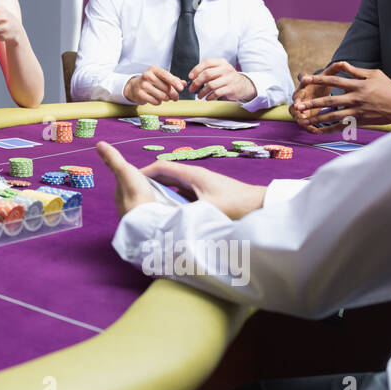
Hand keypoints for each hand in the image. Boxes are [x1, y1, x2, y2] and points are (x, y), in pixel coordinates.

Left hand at [96, 142, 156, 218]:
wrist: (146, 219)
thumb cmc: (135, 193)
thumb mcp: (124, 170)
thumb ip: (113, 158)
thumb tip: (98, 144)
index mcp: (119, 192)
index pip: (124, 181)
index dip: (131, 175)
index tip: (141, 174)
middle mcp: (124, 205)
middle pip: (133, 192)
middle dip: (140, 187)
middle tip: (153, 184)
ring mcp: (135, 215)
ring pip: (141, 203)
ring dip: (148, 198)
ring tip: (158, 196)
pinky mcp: (147, 222)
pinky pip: (150, 212)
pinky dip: (154, 208)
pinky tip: (159, 208)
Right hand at [122, 65, 181, 104]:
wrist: (135, 87)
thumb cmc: (151, 82)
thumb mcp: (161, 77)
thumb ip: (173, 79)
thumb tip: (184, 83)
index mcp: (154, 69)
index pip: (166, 75)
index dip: (175, 82)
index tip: (181, 88)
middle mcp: (147, 75)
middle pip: (166, 88)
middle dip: (173, 94)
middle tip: (175, 97)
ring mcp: (143, 85)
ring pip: (162, 96)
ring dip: (166, 99)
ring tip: (165, 97)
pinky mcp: (140, 94)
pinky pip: (156, 101)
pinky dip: (158, 102)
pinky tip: (156, 99)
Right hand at [140, 161, 265, 219]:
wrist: (260, 205)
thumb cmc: (238, 205)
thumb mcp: (209, 210)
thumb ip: (187, 214)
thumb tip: (165, 222)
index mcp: (192, 175)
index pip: (162, 167)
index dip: (144, 173)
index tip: (130, 181)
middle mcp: (194, 177)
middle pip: (165, 175)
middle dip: (149, 183)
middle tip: (134, 195)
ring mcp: (200, 185)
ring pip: (174, 186)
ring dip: (161, 193)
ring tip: (147, 205)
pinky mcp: (206, 194)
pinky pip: (182, 194)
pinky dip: (172, 200)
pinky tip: (168, 213)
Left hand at [186, 58, 256, 101]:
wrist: (244, 85)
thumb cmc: (227, 78)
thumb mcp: (220, 70)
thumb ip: (208, 71)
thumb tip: (192, 79)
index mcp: (221, 62)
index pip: (206, 62)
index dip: (196, 69)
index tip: (190, 77)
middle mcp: (226, 69)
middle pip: (207, 74)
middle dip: (197, 82)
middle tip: (192, 89)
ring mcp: (229, 78)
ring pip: (211, 85)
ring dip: (202, 92)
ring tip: (199, 95)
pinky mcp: (231, 88)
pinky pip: (217, 93)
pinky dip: (210, 97)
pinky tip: (207, 98)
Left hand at [294, 61, 390, 129]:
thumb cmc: (388, 87)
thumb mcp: (374, 74)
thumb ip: (355, 70)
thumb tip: (340, 63)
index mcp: (358, 85)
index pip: (334, 81)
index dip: (319, 80)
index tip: (305, 79)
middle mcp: (356, 98)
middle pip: (330, 101)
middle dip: (313, 104)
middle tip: (298, 106)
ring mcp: (358, 111)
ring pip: (334, 116)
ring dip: (317, 119)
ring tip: (303, 120)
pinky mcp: (360, 121)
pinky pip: (342, 126)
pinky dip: (329, 130)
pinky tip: (318, 131)